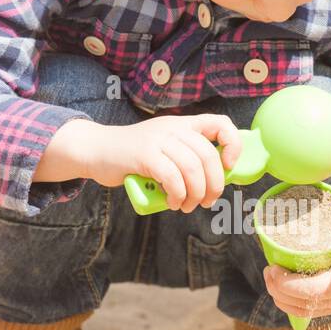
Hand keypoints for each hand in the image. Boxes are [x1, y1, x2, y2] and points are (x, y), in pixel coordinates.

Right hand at [34, 113, 241, 211]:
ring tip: (187, 206)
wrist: (97, 150)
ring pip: (193, 169)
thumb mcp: (166, 147)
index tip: (228, 166)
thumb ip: (187, 157)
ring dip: (195, 194)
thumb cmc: (134, 156)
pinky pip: (172, 177)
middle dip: (214, 184)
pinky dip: (177, 195)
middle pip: (209, 155)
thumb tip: (215, 181)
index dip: (233, 144)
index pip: (221, 123)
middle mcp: (174, 128)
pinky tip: (173, 202)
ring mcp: (159, 140)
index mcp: (184, 125)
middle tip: (207, 201)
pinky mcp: (144, 155)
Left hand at [263, 220, 330, 320]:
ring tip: (270, 276)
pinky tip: (275, 290)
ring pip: (306, 308)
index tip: (330, 267)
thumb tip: (297, 199)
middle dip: (286, 284)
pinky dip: (286, 304)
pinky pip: (306, 314)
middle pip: (316, 294)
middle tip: (270, 268)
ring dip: (280, 295)